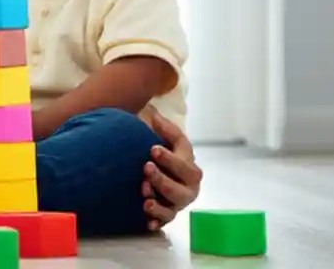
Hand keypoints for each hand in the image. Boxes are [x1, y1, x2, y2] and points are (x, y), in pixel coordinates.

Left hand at [141, 107, 202, 230]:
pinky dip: (156, 220)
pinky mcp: (167, 214)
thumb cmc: (160, 154)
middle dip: (164, 178)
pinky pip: (165, 221)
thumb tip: (153, 113)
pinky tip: (146, 219)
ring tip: (144, 194)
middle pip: (183, 187)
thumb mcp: (163, 139)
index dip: (170, 157)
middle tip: (146, 168)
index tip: (152, 149)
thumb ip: (162, 127)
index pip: (184, 161)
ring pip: (174, 205)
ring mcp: (178, 202)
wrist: (154, 173)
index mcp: (188, 164)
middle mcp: (188, 185)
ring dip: (160, 201)